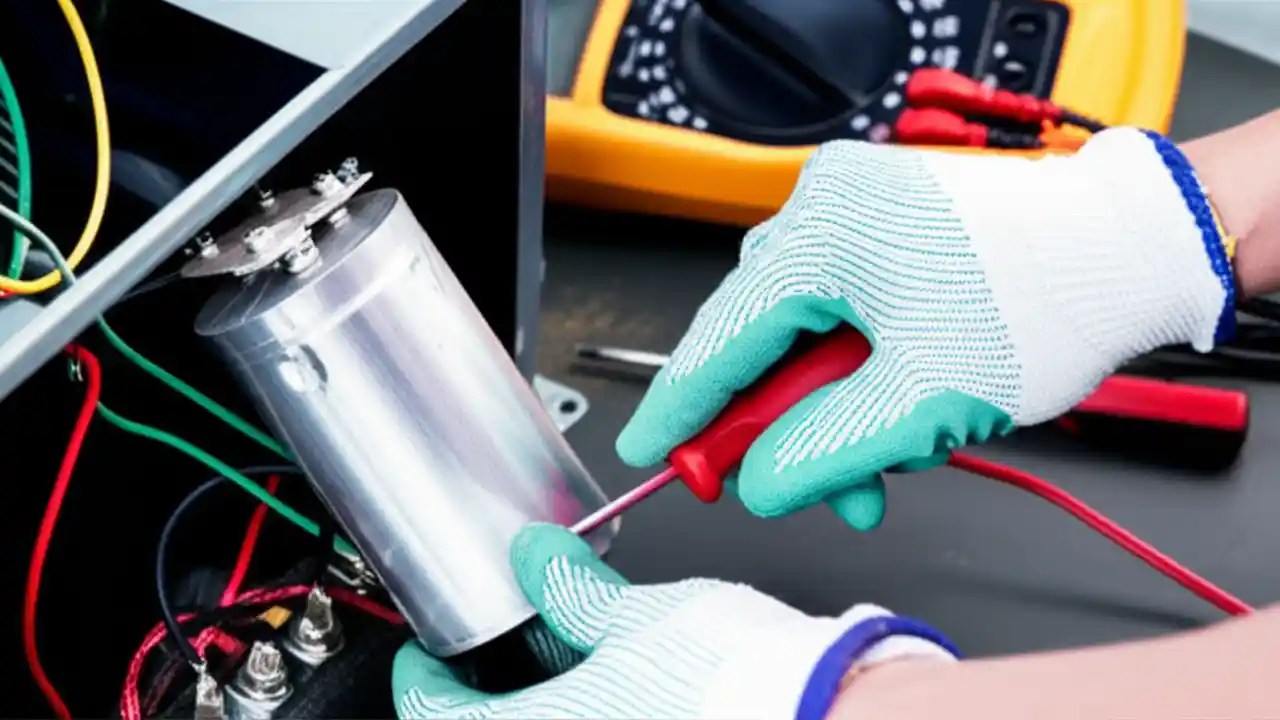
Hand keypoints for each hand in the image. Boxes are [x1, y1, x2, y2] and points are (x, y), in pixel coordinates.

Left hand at [393, 523, 955, 718]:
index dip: (422, 676)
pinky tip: (626, 693)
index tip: (428, 654)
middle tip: (498, 657)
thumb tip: (538, 556)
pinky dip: (596, 715)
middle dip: (487, 698)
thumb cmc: (741, 683)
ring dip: (547, 706)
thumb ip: (574, 588)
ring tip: (569, 666)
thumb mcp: (640, 616)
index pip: (434, 714)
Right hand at [618, 128, 1234, 528]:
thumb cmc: (1046, 300)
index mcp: (820, 233)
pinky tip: (893, 415)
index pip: (721, 338)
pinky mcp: (889, 229)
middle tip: (779, 482)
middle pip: (763, 341)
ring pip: (807, 336)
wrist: (1129, 252)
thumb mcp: (921, 403)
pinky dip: (859, 373)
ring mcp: (860, 215)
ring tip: (879, 462)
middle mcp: (828, 209)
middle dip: (783, 425)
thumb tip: (758, 482)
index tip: (653, 454)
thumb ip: (822, 454)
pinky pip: (843, 313)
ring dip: (832, 408)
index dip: (683, 410)